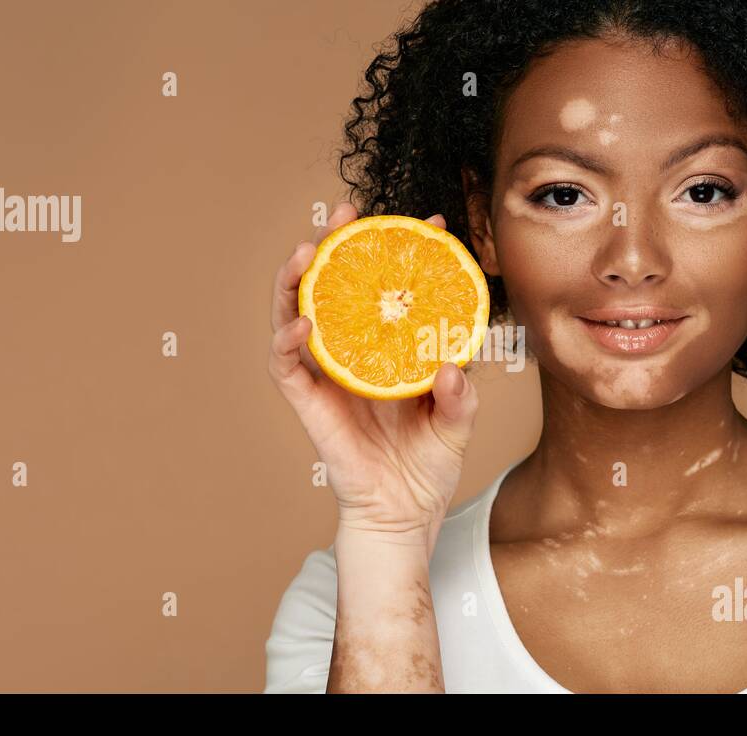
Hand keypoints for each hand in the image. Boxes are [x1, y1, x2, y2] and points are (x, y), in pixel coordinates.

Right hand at [268, 201, 479, 556]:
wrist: (404, 513)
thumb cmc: (429, 465)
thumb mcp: (458, 422)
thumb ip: (460, 394)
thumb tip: (450, 364)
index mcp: (390, 348)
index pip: (393, 288)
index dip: (407, 254)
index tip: (434, 224)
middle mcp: (354, 352)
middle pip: (336, 286)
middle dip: (336, 245)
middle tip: (346, 211)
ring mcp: (326, 374)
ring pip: (298, 312)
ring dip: (297, 278)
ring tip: (309, 249)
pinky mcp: (306, 401)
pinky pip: (286, 364)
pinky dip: (287, 339)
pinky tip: (302, 320)